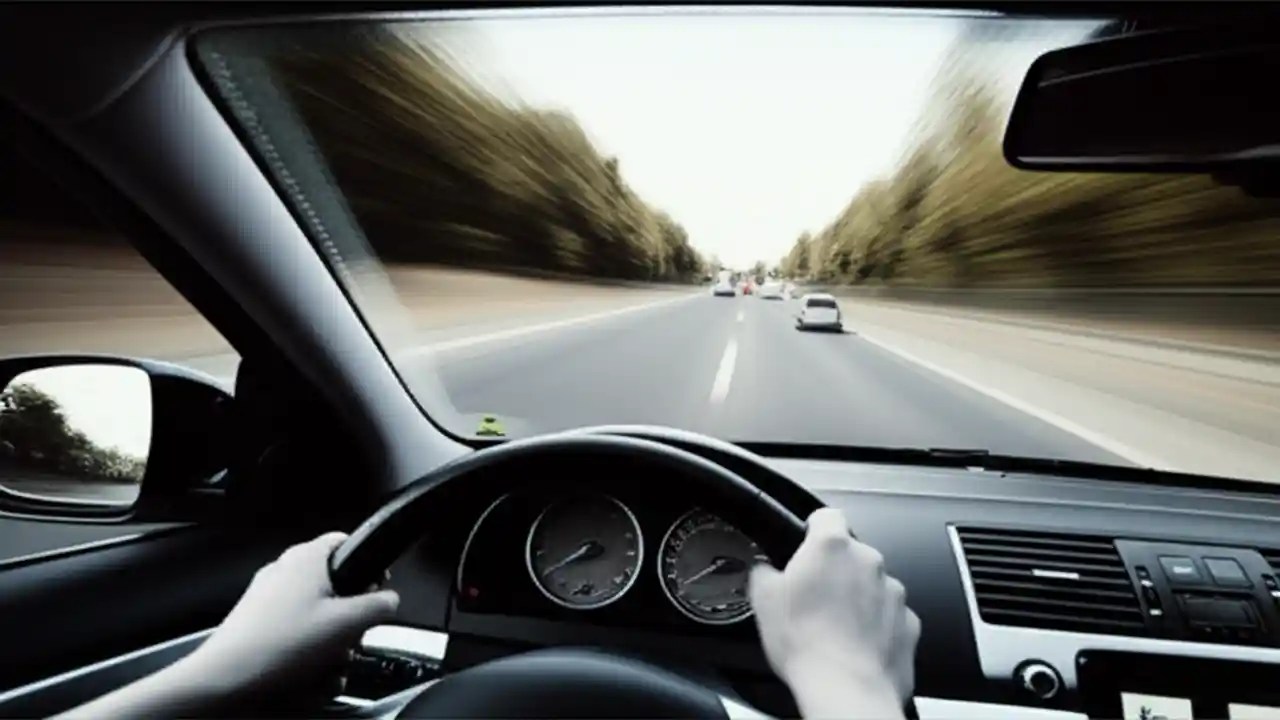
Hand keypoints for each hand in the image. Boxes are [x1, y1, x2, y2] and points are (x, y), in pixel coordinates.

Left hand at [182, 532, 399, 709]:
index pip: (347, 542)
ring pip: (316, 614)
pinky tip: (309, 678)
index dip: (369, 568)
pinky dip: (307, 653)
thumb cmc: (281, 645)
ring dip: (330, 643)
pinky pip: (295, 632)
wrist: (225, 679)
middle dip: (349, 620)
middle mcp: (285, 570)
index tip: (377, 594)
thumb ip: (379, 606)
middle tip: (351, 641)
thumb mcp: (348, 623)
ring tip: (328, 667)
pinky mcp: (258, 623)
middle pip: (335, 586)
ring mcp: (268, 596)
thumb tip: (390, 600)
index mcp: (307, 558)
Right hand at [749, 508, 919, 717]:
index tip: (807, 543)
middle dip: (835, 571)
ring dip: (857, 599)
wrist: (846, 690)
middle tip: (813, 599)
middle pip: (851, 554)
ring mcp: (893, 592)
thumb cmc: (806, 644)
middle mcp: (868, 562)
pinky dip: (876, 626)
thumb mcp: (764, 601)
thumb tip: (765, 570)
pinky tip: (855, 645)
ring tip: (834, 629)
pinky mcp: (909, 622)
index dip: (814, 528)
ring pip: (872, 586)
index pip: (826, 516)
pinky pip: (890, 616)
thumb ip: (764, 573)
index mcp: (831, 546)